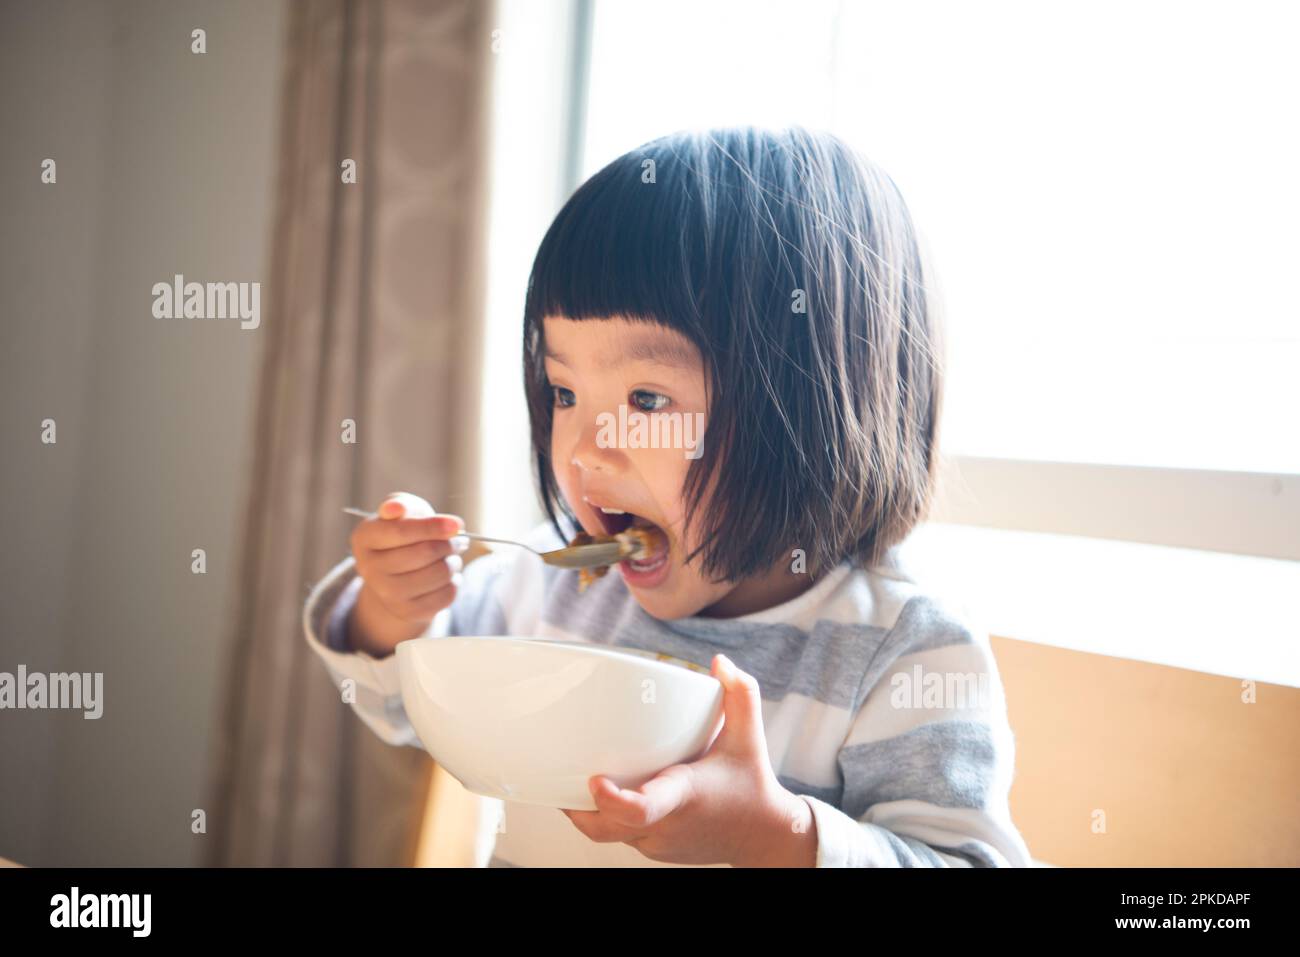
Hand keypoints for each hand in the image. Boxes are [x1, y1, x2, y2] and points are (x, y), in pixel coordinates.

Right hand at [347, 492, 466, 656]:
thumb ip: (402, 504)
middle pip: (424, 553)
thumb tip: (395, 509)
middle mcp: (369, 569)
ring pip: (440, 573)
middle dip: (449, 543)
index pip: (401, 531)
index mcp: (364, 538)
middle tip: (458, 539)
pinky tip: (445, 576)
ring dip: (454, 561)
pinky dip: (454, 581)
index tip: (457, 524)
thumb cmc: (404, 532)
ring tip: (449, 556)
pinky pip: (447, 594)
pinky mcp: (407, 612)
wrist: (398, 573)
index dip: (432, 526)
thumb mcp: (403, 511)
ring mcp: (386, 594)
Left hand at [562, 654, 817, 866]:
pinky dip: (606, 815)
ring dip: (587, 809)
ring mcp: (656, 844)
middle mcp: (666, 825)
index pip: (641, 809)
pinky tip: (601, 789)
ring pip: (606, 833)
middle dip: (576, 806)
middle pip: (605, 828)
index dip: (611, 799)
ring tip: (570, 775)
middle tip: (561, 771)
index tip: (594, 779)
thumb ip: (740, 695)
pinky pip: (617, 835)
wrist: (764, 837)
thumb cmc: (752, 784)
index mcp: (684, 796)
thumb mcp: (749, 736)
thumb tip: (719, 662)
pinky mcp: (652, 850)